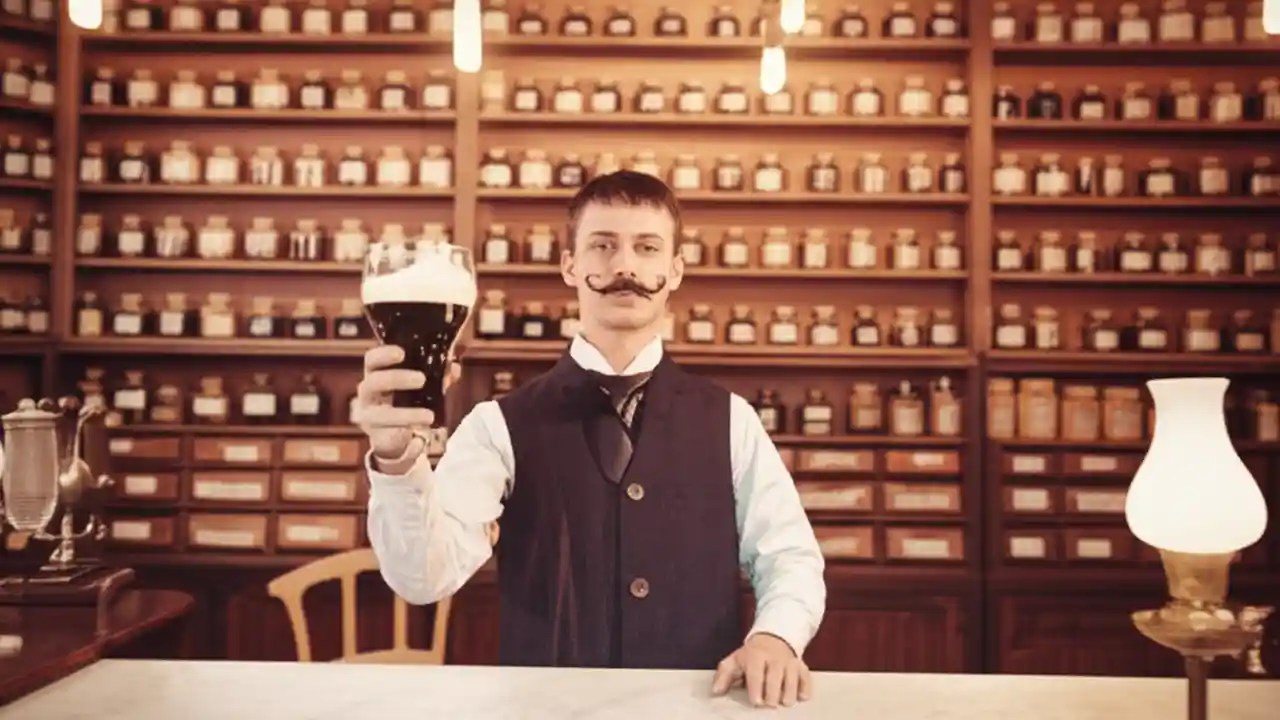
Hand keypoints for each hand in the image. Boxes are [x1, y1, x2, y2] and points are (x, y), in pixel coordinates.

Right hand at [354, 345, 460, 462]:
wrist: (396, 434)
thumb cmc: (407, 399)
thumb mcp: (422, 384)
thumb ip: (437, 374)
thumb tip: (453, 368)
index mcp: (376, 374)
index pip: (372, 360)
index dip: (383, 354)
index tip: (401, 353)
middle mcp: (368, 393)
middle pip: (373, 382)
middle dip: (396, 379)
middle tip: (421, 379)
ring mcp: (369, 415)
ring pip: (380, 414)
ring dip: (405, 415)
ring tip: (429, 416)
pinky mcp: (376, 436)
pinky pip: (388, 435)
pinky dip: (406, 434)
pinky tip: (421, 435)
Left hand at [711, 634, 811, 708]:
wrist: (773, 638)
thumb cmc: (750, 656)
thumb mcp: (734, 661)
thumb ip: (724, 676)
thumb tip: (715, 691)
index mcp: (756, 656)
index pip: (756, 672)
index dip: (756, 687)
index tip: (756, 701)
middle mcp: (774, 658)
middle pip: (775, 675)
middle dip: (773, 691)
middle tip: (770, 704)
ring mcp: (789, 662)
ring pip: (792, 676)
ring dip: (790, 690)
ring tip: (786, 702)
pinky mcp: (801, 666)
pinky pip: (805, 675)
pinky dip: (805, 686)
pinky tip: (803, 697)